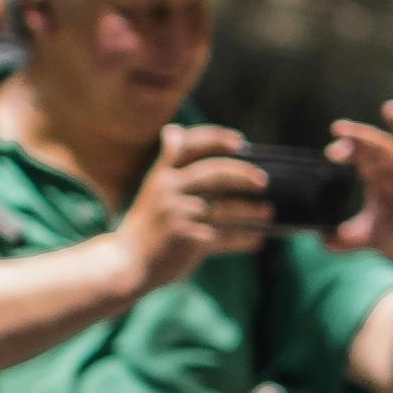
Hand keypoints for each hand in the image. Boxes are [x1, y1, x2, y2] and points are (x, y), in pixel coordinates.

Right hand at [120, 122, 272, 289]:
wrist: (125, 263)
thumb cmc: (146, 225)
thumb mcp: (152, 189)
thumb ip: (168, 164)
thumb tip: (174, 129)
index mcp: (161, 175)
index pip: (189, 146)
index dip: (216, 139)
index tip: (240, 141)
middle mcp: (168, 191)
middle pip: (214, 173)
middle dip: (243, 174)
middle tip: (263, 181)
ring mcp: (176, 215)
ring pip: (224, 208)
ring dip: (250, 211)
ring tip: (268, 212)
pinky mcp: (186, 239)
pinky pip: (224, 237)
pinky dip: (243, 239)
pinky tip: (257, 240)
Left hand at [328, 101, 392, 265]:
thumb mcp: (368, 238)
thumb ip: (345, 238)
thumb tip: (322, 241)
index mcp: (382, 178)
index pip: (363, 156)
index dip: (348, 150)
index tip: (332, 152)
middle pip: (381, 148)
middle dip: (363, 140)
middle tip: (342, 131)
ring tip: (391, 108)